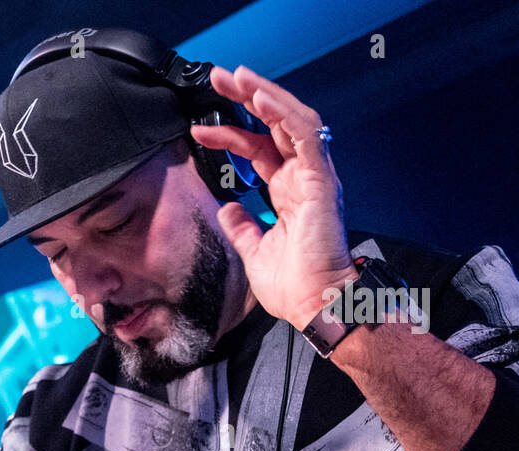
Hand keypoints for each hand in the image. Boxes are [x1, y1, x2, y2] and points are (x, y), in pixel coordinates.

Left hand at [190, 65, 358, 329]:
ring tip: (236, 78)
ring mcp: (314, 177)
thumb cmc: (294, 286)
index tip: (197, 132)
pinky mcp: (321, 180)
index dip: (230, 136)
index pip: (259, 150)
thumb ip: (242, 227)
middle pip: (274, 125)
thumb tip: (229, 208)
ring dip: (264, 95)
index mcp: (289, 192)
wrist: (314, 305)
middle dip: (246, 99)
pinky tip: (260, 98)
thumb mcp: (254, 251)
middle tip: (218, 78)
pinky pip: (304, 135)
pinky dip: (282, 113)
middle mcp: (303, 179)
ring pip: (291, 120)